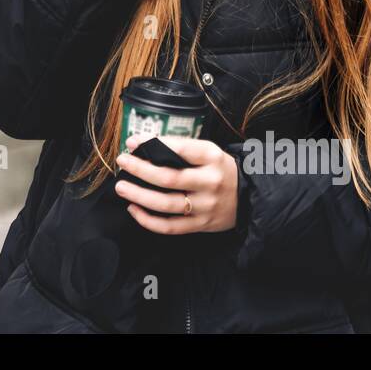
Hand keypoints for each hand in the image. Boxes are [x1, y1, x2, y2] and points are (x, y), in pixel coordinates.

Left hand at [113, 133, 238, 234]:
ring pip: (165, 204)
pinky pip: (170, 226)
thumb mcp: (209, 152)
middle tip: (122, 162)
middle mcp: (209, 182)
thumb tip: (142, 144)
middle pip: (168, 177)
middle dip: (140, 169)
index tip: (132, 142)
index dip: (152, 144)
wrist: (249, 197)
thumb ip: (180, 149)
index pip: (179, 149)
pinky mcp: (201, 225)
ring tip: (121, 187)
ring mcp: (205, 206)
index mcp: (212, 158)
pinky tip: (134, 209)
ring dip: (138, 195)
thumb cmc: (221, 170)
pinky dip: (148, 220)